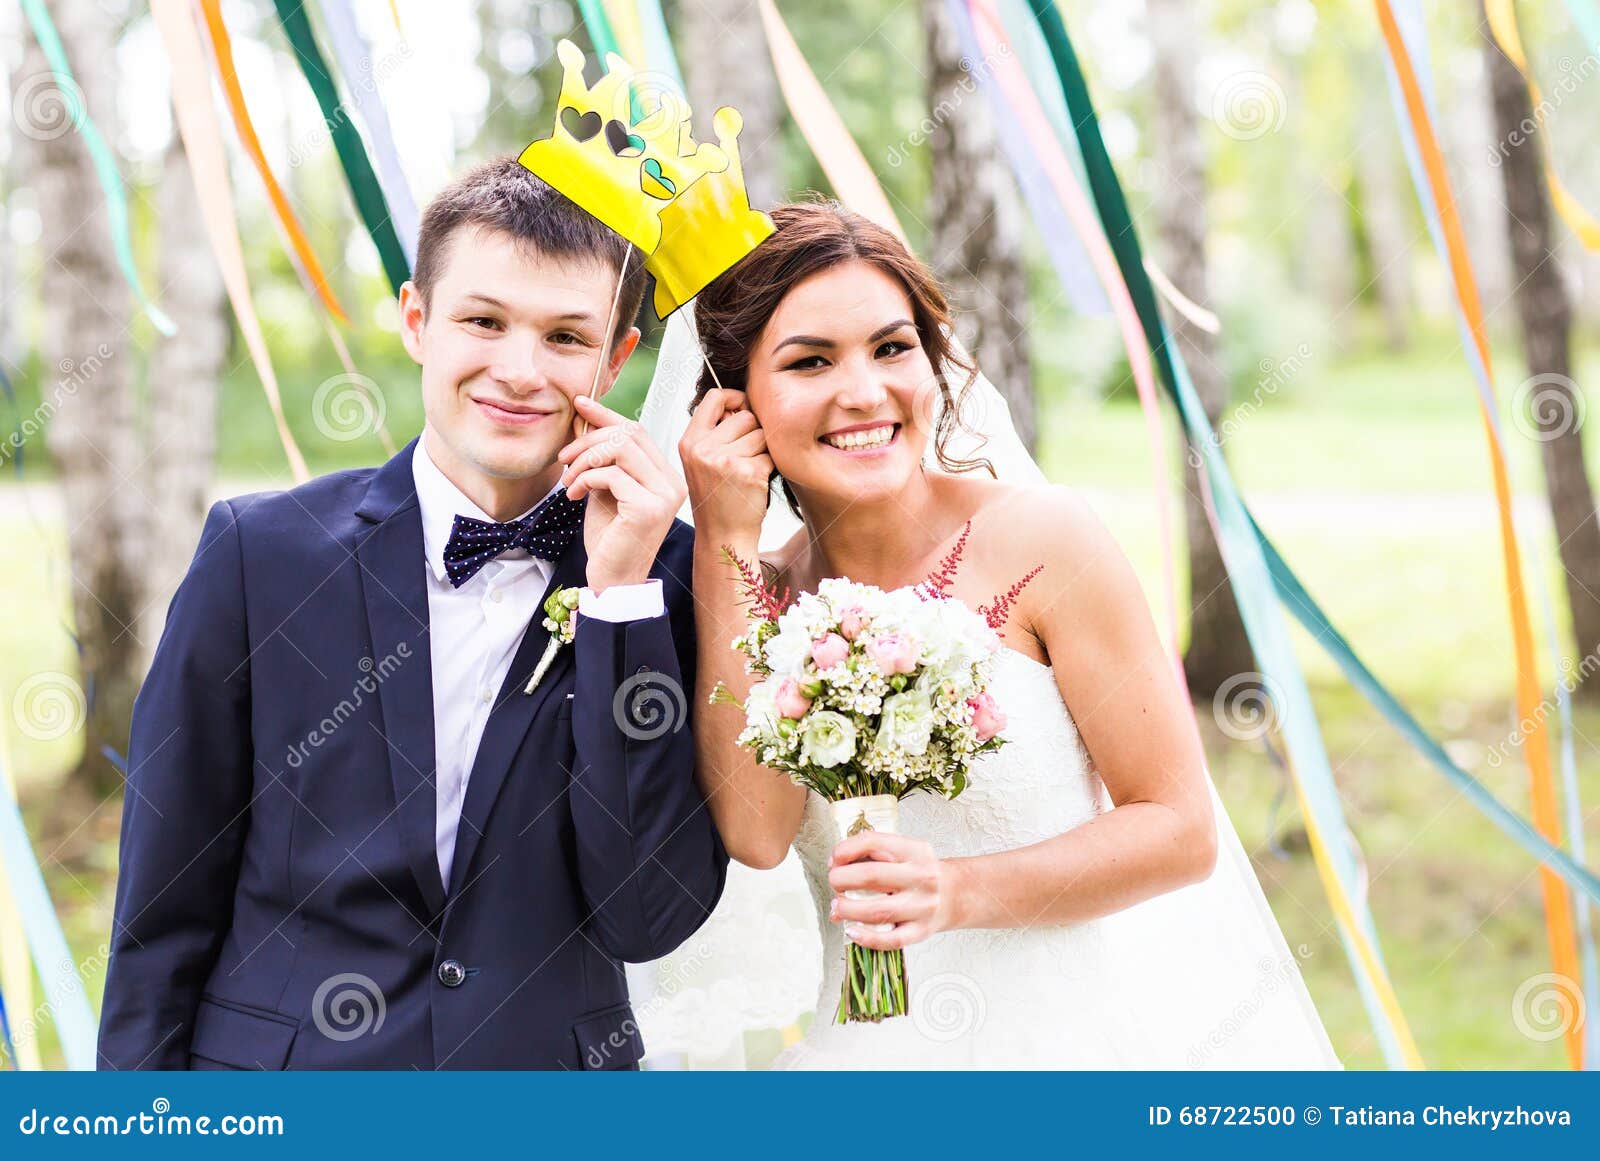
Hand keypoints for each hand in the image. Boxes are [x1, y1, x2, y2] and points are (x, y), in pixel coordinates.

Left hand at [558, 394, 685, 592]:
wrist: (613, 580)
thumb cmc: (610, 539)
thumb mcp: (604, 490)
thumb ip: (602, 460)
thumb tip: (583, 421)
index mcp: (664, 476)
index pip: (637, 431)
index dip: (607, 414)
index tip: (580, 404)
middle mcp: (672, 483)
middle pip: (629, 433)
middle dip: (588, 439)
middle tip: (563, 458)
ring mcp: (663, 495)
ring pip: (620, 448)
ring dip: (584, 459)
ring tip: (569, 480)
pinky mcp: (647, 508)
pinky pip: (611, 475)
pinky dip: (585, 479)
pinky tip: (574, 496)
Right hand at [678, 389, 772, 543]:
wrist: (723, 536)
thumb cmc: (717, 498)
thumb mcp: (701, 461)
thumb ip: (715, 431)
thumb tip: (742, 401)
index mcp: (689, 442)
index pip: (715, 397)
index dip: (735, 398)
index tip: (742, 408)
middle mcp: (703, 449)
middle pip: (745, 416)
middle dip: (752, 433)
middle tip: (743, 458)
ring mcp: (725, 461)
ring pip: (761, 435)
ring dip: (761, 451)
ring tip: (747, 472)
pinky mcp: (748, 472)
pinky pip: (770, 455)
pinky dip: (768, 468)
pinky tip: (754, 485)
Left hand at [827, 831, 963, 949]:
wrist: (954, 893)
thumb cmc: (920, 873)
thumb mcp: (902, 852)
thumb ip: (870, 856)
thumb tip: (835, 869)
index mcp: (914, 851)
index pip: (873, 842)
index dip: (846, 850)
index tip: (834, 858)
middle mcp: (921, 876)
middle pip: (872, 876)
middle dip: (842, 879)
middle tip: (834, 882)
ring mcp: (922, 906)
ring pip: (878, 910)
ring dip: (849, 910)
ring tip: (837, 907)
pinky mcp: (921, 931)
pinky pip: (892, 940)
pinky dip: (868, 938)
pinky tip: (852, 931)